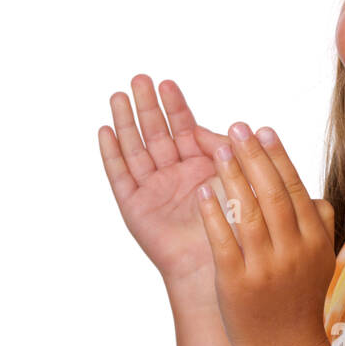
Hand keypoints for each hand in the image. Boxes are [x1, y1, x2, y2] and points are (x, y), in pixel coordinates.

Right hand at [98, 74, 243, 300]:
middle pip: (157, 133)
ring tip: (119, 95)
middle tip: (140, 77)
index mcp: (201, 169)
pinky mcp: (135, 208)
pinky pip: (120, 176)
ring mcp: (153, 191)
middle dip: (148, 106)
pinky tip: (106, 130)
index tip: (168, 83)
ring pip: (136, 148)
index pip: (184, 129)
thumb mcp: (239, 183)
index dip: (176, 107)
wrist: (220, 268)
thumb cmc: (237, 230)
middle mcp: (175, 176)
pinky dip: (112, 153)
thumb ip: (233, 154)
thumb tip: (235, 126)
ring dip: (127, 121)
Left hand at [194, 123, 336, 345]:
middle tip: (236, 128)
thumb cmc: (297, 302)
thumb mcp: (318, 262)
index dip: (277, 156)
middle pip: (272, 193)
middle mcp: (293, 251)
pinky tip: (203, 191)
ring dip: (232, 176)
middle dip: (253, 155)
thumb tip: (312, 192)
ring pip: (248, 212)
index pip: (294, 188)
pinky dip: (213, 213)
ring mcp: (265, 268)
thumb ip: (318, 225)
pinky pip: (223, 241)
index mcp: (315, 240)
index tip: (261, 129)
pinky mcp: (237, 283)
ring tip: (217, 149)